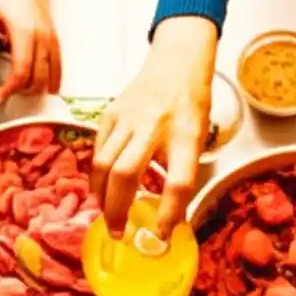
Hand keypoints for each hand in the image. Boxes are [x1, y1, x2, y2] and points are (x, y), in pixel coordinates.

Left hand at [0, 0, 61, 102]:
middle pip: (37, 78)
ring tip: (21, 87)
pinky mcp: (56, 42)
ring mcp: (52, 40)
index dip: (11, 88)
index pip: (22, 71)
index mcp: (24, 32)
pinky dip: (52, 81)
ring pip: (50, 77)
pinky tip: (44, 87)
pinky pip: (58, 68)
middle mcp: (42, 38)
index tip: (1, 96)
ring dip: (35, 88)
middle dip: (22, 90)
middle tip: (7, 90)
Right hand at [92, 16, 215, 238]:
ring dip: (102, 196)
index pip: (178, 181)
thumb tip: (170, 220)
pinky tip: (102, 190)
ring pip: (104, 164)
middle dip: (118, 209)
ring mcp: (128, 118)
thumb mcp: (197, 140)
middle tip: (119, 232)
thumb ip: (182, 175)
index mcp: (185, 135)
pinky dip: (97, 176)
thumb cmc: (189, 105)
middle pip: (126, 174)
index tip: (162, 234)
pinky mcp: (110, 114)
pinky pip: (98, 151)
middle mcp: (154, 126)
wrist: (176, 62)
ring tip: (107, 215)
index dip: (169, 212)